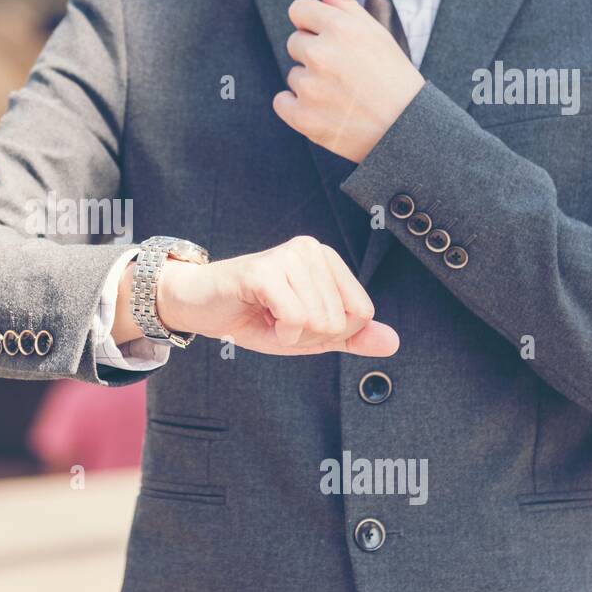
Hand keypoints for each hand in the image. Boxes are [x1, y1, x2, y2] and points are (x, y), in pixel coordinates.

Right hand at [152, 236, 398, 356]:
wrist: (199, 306)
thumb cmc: (252, 316)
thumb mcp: (308, 332)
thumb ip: (350, 336)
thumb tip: (393, 342)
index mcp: (327, 259)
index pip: (362, 313)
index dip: (331, 333)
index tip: (298, 321)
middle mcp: (312, 249)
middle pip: (340, 321)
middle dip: (306, 336)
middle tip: (276, 320)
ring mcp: (288, 256)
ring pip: (319, 322)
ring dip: (289, 335)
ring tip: (266, 315)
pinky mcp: (264, 270)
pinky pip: (295, 319)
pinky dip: (278, 333)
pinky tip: (259, 316)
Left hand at [273, 0, 424, 163]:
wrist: (404, 128)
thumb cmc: (391, 75)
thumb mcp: (372, 31)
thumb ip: (342, 0)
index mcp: (340, 27)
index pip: (298, 9)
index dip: (312, 24)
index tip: (328, 38)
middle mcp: (321, 54)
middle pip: (294, 42)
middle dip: (313, 54)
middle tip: (343, 72)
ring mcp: (310, 87)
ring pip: (292, 74)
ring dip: (309, 83)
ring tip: (341, 93)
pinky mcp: (302, 117)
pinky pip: (282, 101)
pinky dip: (297, 107)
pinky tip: (324, 110)